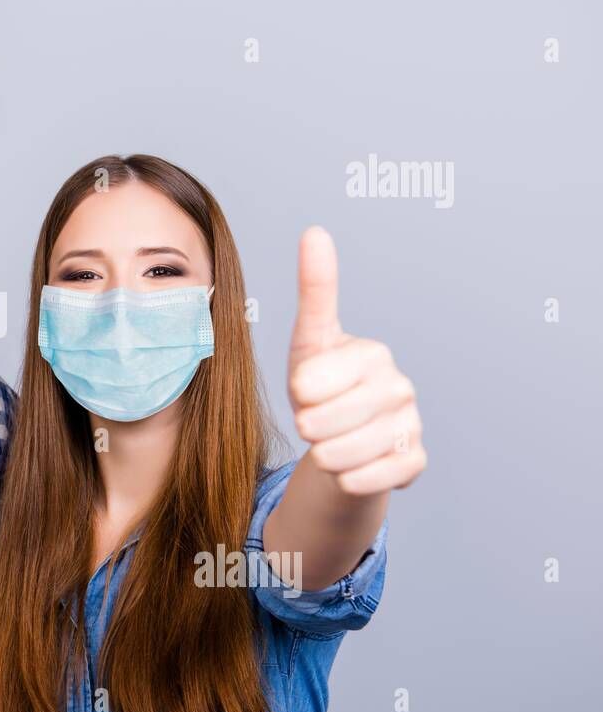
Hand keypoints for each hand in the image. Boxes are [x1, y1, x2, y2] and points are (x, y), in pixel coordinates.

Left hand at [287, 227, 425, 495]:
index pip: (309, 384)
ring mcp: (410, 424)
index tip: (308, 389)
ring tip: (327, 443)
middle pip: (323, 422)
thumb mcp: (308, 341)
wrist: (339, 439)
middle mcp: (399, 386)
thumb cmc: (320, 386)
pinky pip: (370, 479)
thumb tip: (316, 231)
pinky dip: (349, 479)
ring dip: (323, 456)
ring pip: (342, 454)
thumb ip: (315, 290)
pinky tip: (349, 467)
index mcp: (371, 354)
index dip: (298, 394)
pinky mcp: (414, 461)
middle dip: (307, 428)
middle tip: (314, 421)